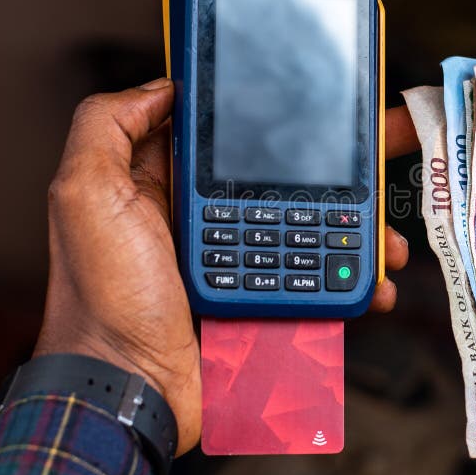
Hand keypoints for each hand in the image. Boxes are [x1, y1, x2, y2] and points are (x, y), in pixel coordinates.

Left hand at [37, 80, 418, 453]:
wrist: (128, 387)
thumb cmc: (102, 297)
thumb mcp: (85, 196)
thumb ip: (107, 127)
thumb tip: (163, 87)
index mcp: (171, 183)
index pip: (234, 134)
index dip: (277, 113)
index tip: (323, 98)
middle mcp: (210, 215)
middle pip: (289, 177)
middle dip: (342, 165)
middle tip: (390, 145)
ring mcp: (243, 257)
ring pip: (314, 226)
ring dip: (358, 225)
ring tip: (387, 233)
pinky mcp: (265, 297)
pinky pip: (317, 278)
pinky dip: (349, 276)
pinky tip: (374, 277)